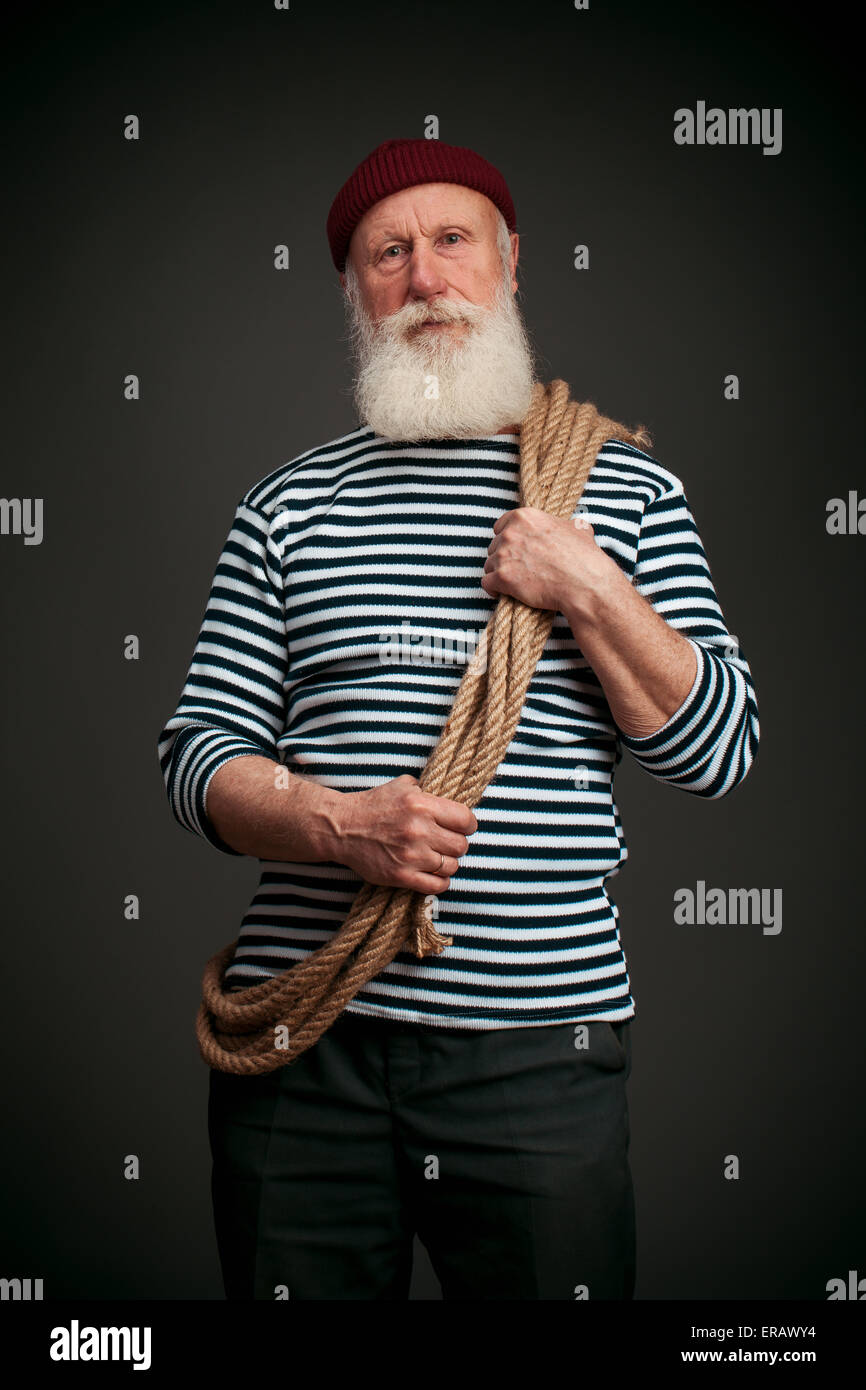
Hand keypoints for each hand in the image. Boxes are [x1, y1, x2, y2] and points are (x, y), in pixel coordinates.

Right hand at [335, 774, 477, 892]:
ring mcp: (411, 856)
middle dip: (456, 844)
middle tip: (445, 843)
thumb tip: (449, 799)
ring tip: (435, 857)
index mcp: (422, 805)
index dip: (467, 825)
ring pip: (451, 866)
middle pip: (461, 845)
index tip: (462, 827)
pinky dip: (439, 881)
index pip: (466, 820)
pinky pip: (436, 885)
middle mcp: (419, 830)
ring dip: (446, 863)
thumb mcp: (402, 786)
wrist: (342, 827)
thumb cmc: (373, 805)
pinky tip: (432, 873)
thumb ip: (428, 791)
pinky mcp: (401, 876)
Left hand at [480, 507, 613, 612]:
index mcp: (525, 517)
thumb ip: (564, 524)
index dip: (507, 538)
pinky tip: (501, 592)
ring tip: (512, 582)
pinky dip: (492, 588)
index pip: (501, 526)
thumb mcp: (577, 528)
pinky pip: (486, 583)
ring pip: (489, 564)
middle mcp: (511, 533)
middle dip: (504, 557)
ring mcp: (504, 555)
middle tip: (518, 568)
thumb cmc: (583, 557)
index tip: (514, 548)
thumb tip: (571, 525)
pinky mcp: (502, 577)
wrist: (584, 583)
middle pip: (495, 546)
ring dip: (498, 573)